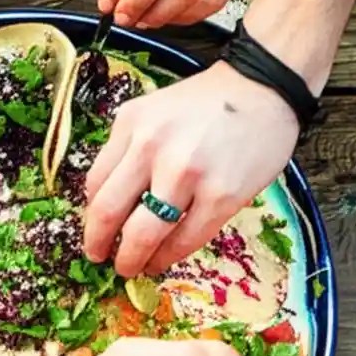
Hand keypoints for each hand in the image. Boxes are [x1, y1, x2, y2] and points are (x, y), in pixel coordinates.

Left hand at [82, 62, 297, 276]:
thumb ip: (130, 149)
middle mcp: (152, 147)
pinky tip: (162, 260)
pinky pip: (184, 239)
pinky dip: (168, 257)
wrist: (264, 88)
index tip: (95, 232)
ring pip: (143, 234)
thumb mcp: (154, 111)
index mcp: (131, 124)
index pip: (95, 183)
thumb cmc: (208, 104)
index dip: (90, 217)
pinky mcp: (221, 196)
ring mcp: (186, 174)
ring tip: (132, 267)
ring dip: (131, 259)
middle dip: (99, 245)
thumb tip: (112, 204)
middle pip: (109, 212)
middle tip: (100, 258)